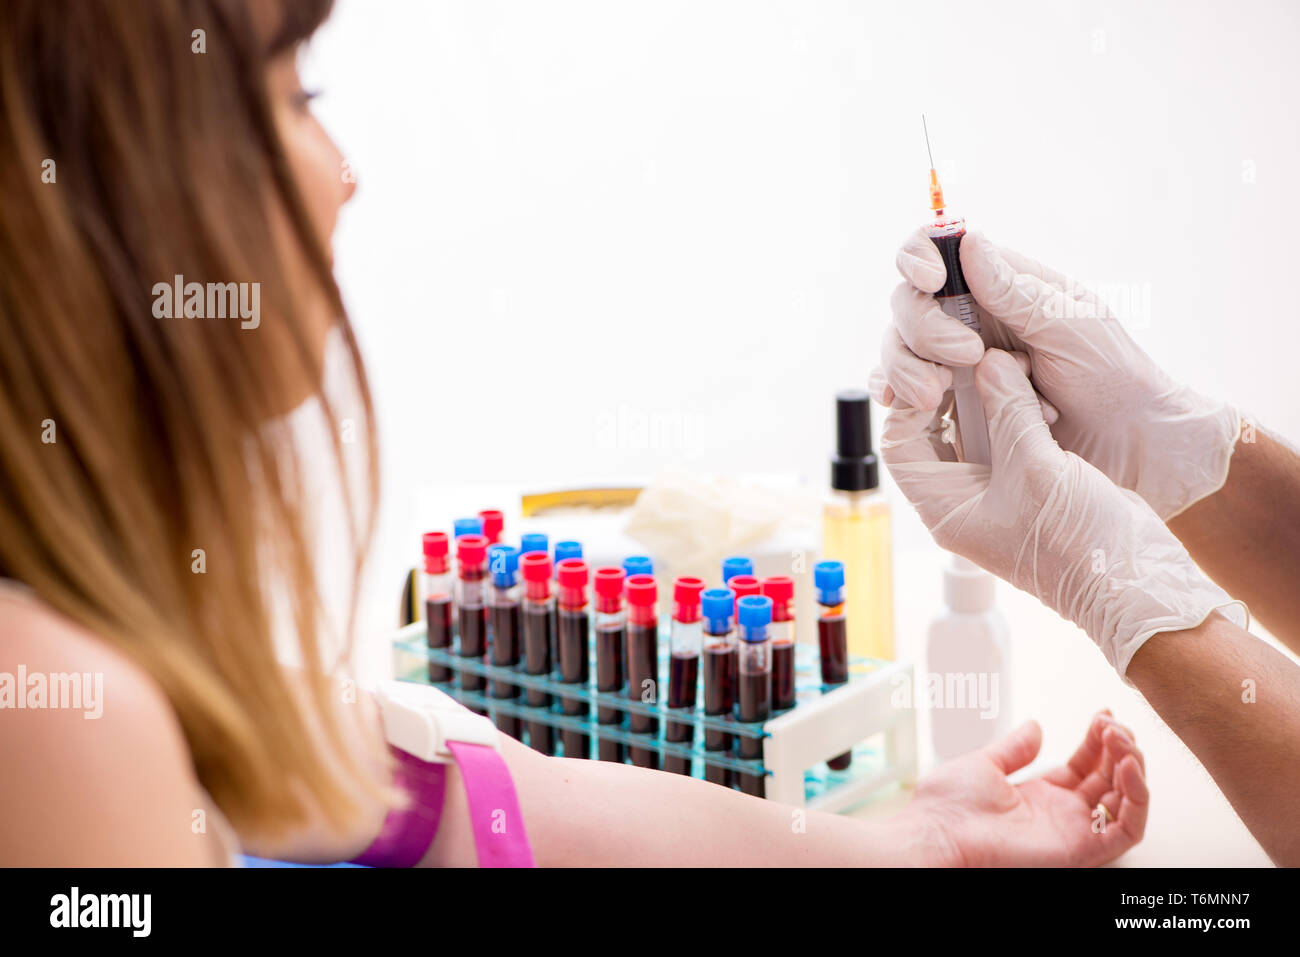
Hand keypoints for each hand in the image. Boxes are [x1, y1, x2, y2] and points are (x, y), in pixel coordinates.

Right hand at [877, 229, 1238, 518]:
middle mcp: (969, 318)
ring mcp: (954, 362)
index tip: (932, 281)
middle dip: (923, 328)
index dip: (920, 257)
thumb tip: (970, 242)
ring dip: (905, 366)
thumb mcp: (1069, 326)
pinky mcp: (948, 404)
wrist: (1127, 443)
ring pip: (900, 347)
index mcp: (999, 286)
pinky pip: (901, 390)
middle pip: (909, 303)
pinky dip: (892, 392)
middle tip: (966, 356)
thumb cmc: (1111, 376)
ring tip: (934, 397)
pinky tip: (899, 405)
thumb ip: (1015, 292)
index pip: (938, 252)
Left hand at [882, 348, 1239, 674]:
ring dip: (994, 397)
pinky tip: (1044, 398)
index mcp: (944, 506)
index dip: (911, 402)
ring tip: (1019, 373)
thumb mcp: (1036, 467)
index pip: (899, 443)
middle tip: (982, 358)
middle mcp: (962, 498)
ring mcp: (997, 491)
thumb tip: (986, 362)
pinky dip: (1021, 411)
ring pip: (976, 429)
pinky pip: (1011, 435)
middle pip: (933, 430)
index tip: (942, 370)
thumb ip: (1009, 411)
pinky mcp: (1031, 482)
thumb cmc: (1077, 541)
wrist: (1133, 580)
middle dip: (956, 391)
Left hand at [902, 711, 1149, 866]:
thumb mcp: (985, 764)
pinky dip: (1137, 799)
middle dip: (1120, 748)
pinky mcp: (1082, 851)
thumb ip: (1016, 748)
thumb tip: (1035, 725)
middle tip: (1114, 724)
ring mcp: (1074, 833)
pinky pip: (1127, 831)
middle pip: (1110, 780)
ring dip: (1133, 768)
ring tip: (1122, 740)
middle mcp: (1062, 815)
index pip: (1086, 766)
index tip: (1103, 713)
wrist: (937, 834)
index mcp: (1041, 795)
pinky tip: (1127, 767)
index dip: (1100, 740)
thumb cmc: (948, 806)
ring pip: (1127, 804)